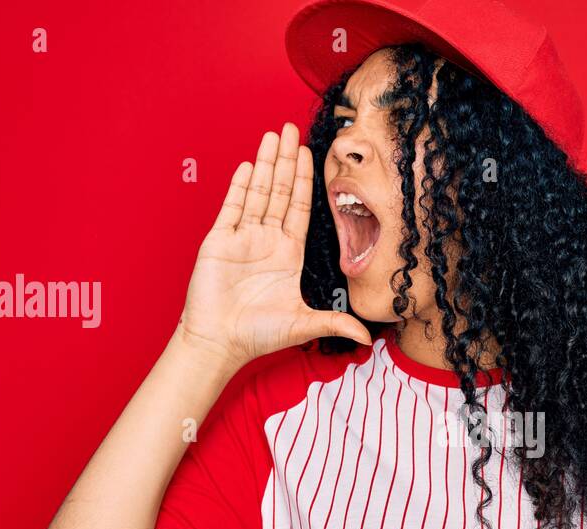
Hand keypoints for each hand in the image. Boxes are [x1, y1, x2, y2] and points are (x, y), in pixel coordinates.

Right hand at [178, 123, 369, 371]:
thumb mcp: (304, 324)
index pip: (299, 207)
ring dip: (265, 164)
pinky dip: (240, 186)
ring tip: (273, 135)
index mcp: (287, 254)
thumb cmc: (258, 334)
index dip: (305, 180)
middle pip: (279, 191)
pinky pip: (232, 207)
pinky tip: (249, 164)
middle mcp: (266, 240)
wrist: (219, 342)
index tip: (311, 154)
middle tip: (292, 129)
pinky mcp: (219, 241)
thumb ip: (335, 322)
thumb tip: (368, 338)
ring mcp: (242, 238)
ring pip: (257, 192)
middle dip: (286, 160)